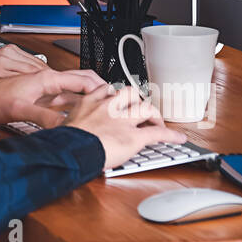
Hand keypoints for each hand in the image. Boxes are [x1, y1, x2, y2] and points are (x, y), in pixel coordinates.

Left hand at [0, 67, 107, 124]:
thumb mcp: (21, 110)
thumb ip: (45, 117)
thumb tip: (65, 126)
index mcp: (47, 78)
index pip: (83, 79)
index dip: (102, 87)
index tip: (116, 96)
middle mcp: (48, 80)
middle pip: (82, 80)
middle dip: (100, 88)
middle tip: (116, 100)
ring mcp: (45, 87)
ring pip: (74, 89)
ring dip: (90, 96)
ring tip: (105, 107)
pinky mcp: (41, 96)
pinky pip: (65, 96)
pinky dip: (77, 102)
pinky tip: (83, 112)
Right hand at [65, 84, 187, 168]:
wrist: (69, 151)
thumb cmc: (63, 142)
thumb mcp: (63, 125)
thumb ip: (72, 123)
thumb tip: (68, 132)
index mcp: (90, 102)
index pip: (107, 90)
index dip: (115, 95)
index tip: (117, 100)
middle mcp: (109, 107)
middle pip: (130, 93)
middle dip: (136, 101)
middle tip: (139, 110)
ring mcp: (123, 120)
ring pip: (146, 108)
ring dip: (153, 114)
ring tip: (156, 122)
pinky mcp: (135, 137)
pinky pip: (158, 133)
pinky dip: (171, 135)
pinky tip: (178, 138)